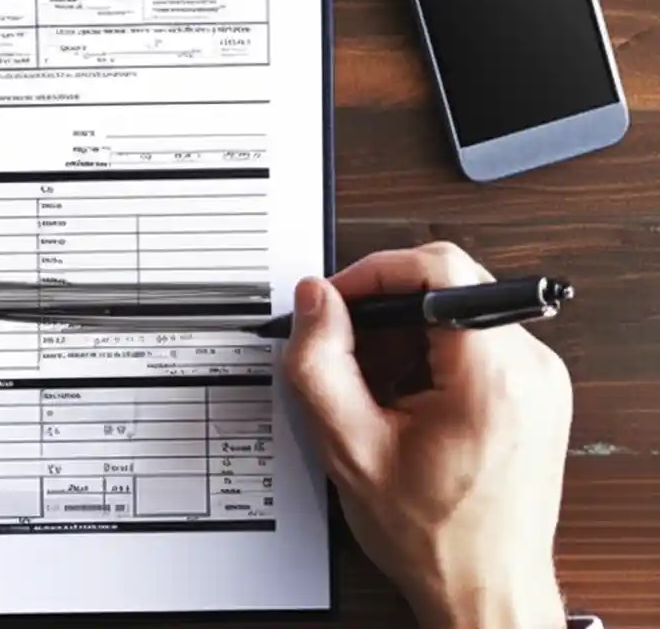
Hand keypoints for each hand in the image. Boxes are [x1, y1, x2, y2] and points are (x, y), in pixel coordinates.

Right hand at [286, 243, 571, 628]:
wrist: (485, 586)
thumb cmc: (434, 537)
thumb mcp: (351, 448)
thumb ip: (319, 364)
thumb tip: (315, 300)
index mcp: (492, 376)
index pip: (439, 268)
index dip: (374, 272)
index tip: (337, 301)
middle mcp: (530, 366)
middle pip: (446, 284)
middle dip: (384, 310)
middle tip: (349, 357)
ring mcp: (539, 376)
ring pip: (457, 310)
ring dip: (405, 336)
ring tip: (379, 392)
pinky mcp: (535, 389)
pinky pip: (476, 339)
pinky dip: (430, 356)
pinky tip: (407, 402)